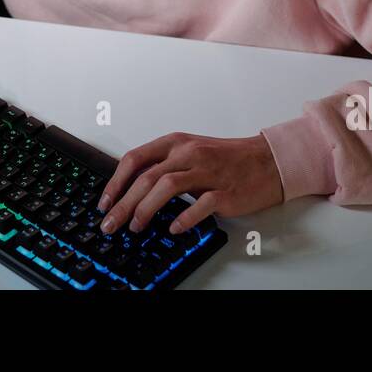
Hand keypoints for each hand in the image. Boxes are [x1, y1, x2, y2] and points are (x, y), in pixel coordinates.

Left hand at [96, 132, 284, 236]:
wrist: (267, 161)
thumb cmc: (227, 158)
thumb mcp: (190, 152)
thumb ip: (163, 165)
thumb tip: (130, 188)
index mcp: (177, 143)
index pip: (136, 159)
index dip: (116, 182)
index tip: (104, 202)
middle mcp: (189, 154)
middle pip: (146, 177)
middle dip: (123, 203)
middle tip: (110, 223)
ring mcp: (208, 172)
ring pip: (167, 187)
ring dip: (146, 209)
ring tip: (136, 227)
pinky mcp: (225, 192)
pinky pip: (200, 205)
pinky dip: (184, 217)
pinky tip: (173, 228)